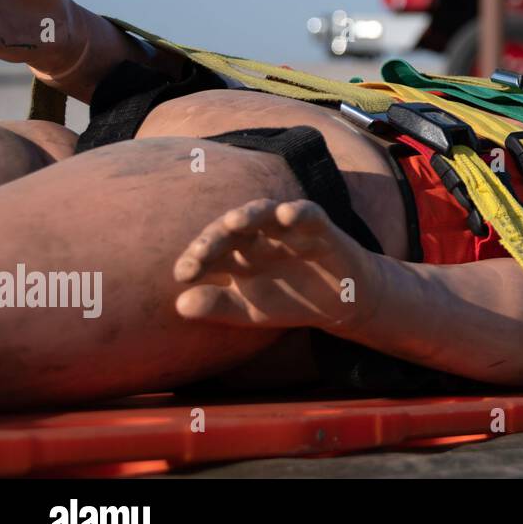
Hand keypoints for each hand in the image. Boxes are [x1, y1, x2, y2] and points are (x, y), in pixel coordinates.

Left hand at [173, 198, 382, 331]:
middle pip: (230, 229)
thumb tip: (180, 304)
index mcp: (236, 255)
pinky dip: (298, 212)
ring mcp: (287, 229)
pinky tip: (286, 215)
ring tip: (234, 222)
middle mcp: (257, 237)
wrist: (342, 302)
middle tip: (200, 252)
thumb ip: (218, 307)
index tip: (184, 274)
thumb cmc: (290, 301)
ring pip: (264, 212)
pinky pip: (308, 213)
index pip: (208, 251)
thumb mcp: (250, 311)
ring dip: (250, 214)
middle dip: (214, 238)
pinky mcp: (319, 227)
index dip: (195, 259)